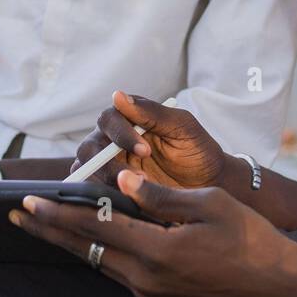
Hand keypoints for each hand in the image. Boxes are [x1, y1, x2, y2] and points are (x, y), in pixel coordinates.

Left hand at [10, 170, 296, 296]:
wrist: (279, 286)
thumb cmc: (251, 238)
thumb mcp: (209, 204)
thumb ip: (160, 195)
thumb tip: (123, 179)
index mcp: (157, 251)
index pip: (94, 228)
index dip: (58, 214)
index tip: (28, 203)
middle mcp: (146, 277)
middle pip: (84, 250)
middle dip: (48, 232)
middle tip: (15, 217)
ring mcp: (151, 290)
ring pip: (97, 262)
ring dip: (68, 242)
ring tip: (41, 226)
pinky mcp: (160, 295)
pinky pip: (116, 270)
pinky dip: (95, 251)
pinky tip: (86, 240)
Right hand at [71, 91, 229, 188]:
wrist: (209, 187)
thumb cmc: (198, 151)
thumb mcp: (181, 128)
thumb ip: (152, 113)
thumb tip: (117, 95)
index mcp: (128, 119)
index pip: (108, 119)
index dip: (121, 134)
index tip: (145, 150)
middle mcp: (112, 142)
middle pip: (89, 148)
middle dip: (108, 164)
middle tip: (139, 177)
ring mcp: (110, 167)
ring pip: (87, 172)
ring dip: (107, 182)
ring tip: (139, 191)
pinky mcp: (112, 191)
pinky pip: (94, 193)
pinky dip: (104, 197)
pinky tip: (130, 201)